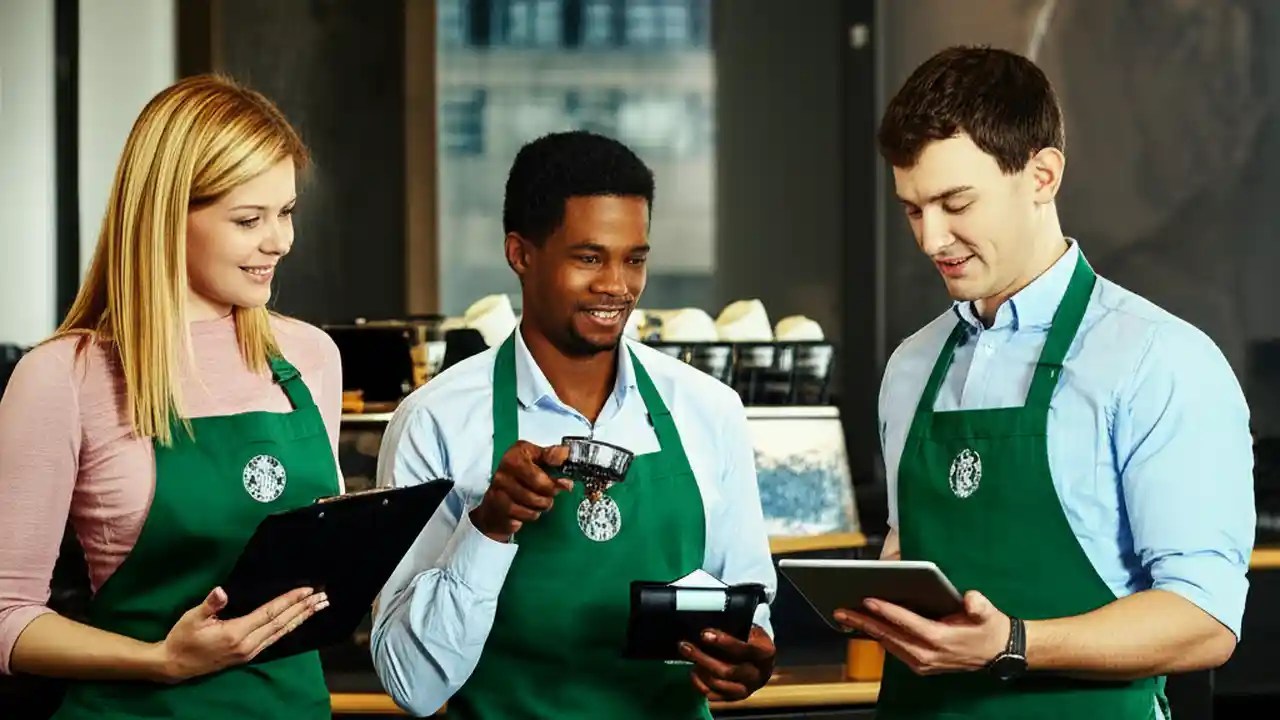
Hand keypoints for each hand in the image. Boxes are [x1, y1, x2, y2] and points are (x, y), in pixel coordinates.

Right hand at [156, 586, 327, 682]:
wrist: (174, 664)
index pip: (270, 613)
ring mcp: (249, 652)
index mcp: (236, 633)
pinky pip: (275, 639)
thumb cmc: (182, 638)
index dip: (289, 601)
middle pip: (282, 624)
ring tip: (318, 607)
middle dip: (304, 609)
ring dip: (301, 618)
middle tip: (324, 597)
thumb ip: (209, 605)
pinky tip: (298, 621)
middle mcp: (248, 645)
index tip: (308, 590)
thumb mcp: (192, 618)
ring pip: (281, 633)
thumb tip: (221, 592)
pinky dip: (289, 628)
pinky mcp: (248, 655)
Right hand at [470, 440, 571, 541]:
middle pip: (535, 496)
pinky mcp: (495, 512)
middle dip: (547, 499)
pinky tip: (525, 511)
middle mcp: (502, 476)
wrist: (493, 493)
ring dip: (538, 510)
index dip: (554, 484)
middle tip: (550, 497)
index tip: (565, 485)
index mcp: (513, 459)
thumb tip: (565, 453)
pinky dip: (526, 518)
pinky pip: (518, 522)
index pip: (538, 478)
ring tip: (539, 504)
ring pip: (528, 511)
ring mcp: (497, 495)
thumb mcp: (532, 456)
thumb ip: (550, 455)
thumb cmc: (515, 473)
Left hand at [680, 625, 774, 700]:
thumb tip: (707, 625)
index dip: (723, 642)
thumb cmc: (751, 638)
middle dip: (702, 657)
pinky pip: (713, 695)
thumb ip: (733, 629)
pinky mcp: (736, 698)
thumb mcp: (749, 628)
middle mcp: (758, 674)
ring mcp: (747, 689)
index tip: (704, 634)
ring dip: (699, 669)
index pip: (743, 649)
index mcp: (765, 652)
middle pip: (727, 670)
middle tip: (684, 646)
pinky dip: (699, 684)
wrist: (761, 659)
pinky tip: (693, 672)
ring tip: (688, 655)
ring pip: (718, 683)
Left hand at [833, 591, 1008, 675]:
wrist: (998, 652)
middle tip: (841, 609)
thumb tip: (970, 599)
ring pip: (888, 644)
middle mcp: (928, 655)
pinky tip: (865, 625)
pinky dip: (879, 637)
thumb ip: (979, 606)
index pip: (907, 623)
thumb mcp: (988, 613)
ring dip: (866, 630)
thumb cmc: (988, 627)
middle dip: (864, 621)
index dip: (887, 611)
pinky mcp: (920, 666)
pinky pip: (894, 650)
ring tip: (845, 616)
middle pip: (889, 636)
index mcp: (940, 639)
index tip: (868, 599)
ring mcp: (923, 663)